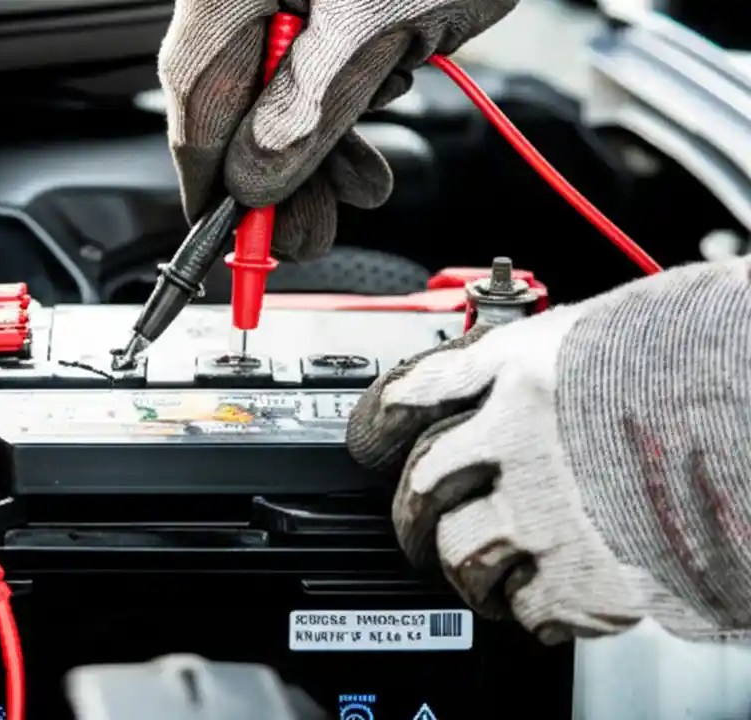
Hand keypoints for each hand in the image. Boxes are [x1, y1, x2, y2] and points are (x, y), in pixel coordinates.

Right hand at [158, 0, 516, 259]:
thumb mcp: (380, 23)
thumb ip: (311, 108)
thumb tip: (256, 178)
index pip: (197, 94)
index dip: (207, 178)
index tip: (227, 236)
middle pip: (235, 98)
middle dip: (275, 175)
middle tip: (303, 235)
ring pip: (278, 89)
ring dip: (318, 148)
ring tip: (359, 187)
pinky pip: (315, 61)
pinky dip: (344, 105)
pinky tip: (371, 125)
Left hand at [346, 259, 750, 643]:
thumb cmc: (697, 369)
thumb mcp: (601, 338)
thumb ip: (542, 360)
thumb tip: (504, 376)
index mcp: (524, 375)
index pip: (416, 393)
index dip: (380, 420)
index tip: (370, 437)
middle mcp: (522, 440)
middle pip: (424, 484)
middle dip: (411, 513)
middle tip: (417, 527)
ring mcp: (546, 510)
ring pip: (461, 552)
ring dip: (462, 569)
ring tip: (479, 575)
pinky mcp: (584, 573)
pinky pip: (526, 606)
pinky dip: (528, 610)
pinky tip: (542, 600)